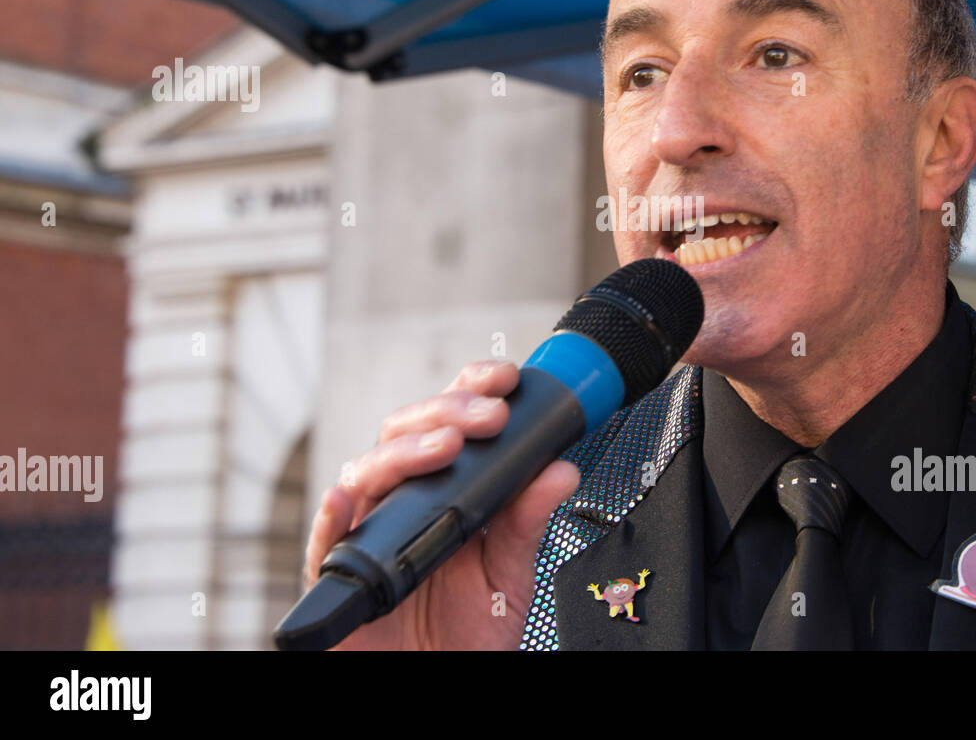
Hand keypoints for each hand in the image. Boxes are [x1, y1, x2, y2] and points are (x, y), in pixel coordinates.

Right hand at [302, 360, 580, 649]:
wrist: (438, 685)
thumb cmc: (467, 631)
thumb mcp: (509, 572)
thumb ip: (528, 521)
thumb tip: (561, 470)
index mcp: (442, 488)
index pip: (448, 422)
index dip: (469, 390)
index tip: (505, 379)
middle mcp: (401, 501)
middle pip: (404, 433)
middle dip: (446, 412)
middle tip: (489, 414)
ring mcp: (368, 532)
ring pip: (366, 473)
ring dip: (405, 451)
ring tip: (445, 445)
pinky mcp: (339, 576)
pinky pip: (325, 541)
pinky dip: (330, 516)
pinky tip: (346, 498)